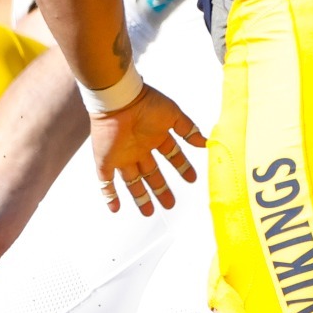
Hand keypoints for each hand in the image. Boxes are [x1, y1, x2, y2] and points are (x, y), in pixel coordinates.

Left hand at [87, 83, 205, 214]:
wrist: (119, 99)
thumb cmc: (146, 102)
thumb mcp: (173, 115)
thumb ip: (188, 130)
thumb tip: (205, 142)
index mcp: (156, 137)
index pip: (171, 157)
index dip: (182, 168)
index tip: (192, 179)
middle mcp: (140, 149)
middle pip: (152, 174)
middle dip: (161, 190)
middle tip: (170, 205)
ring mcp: (123, 156)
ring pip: (132, 181)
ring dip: (140, 197)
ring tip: (149, 212)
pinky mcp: (106, 160)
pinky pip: (106, 181)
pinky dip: (110, 195)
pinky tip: (115, 208)